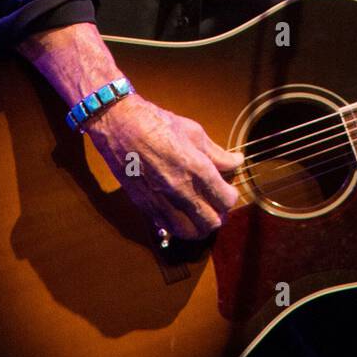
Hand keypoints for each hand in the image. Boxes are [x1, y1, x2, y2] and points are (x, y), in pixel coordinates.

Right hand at [86, 94, 243, 240]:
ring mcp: (161, 201)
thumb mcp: (194, 133)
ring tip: (202, 212)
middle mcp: (180, 190)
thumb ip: (217, 153)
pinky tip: (183, 213)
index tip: (228, 190)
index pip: (226, 200)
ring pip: (190, 232)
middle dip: (219, 214)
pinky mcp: (145, 205)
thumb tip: (236, 162)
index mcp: (196, 169)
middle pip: (212, 221)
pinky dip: (180, 226)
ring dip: (201, 226)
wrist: (120, 125)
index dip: (231, 197)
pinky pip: (168, 228)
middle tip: (217, 203)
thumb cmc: (157, 124)